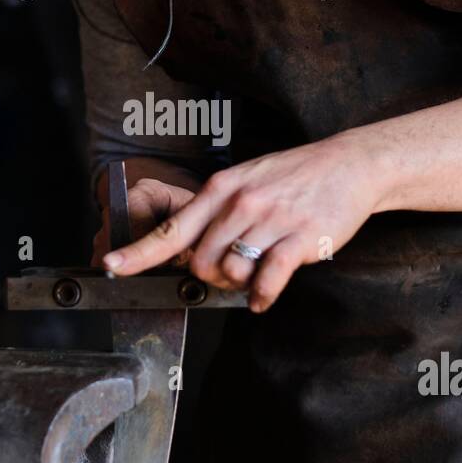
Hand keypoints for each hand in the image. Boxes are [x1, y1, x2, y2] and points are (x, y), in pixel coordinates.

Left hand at [101, 137, 384, 311]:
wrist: (349, 165)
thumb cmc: (295, 177)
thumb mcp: (248, 181)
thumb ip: (218, 212)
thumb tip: (191, 250)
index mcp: (222, 188)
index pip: (171, 228)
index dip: (138, 253)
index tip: (112, 267)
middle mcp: (240, 203)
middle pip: (199, 262)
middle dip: (209, 277)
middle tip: (231, 272)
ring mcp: (269, 221)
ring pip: (230, 272)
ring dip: (237, 284)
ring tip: (254, 273)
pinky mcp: (299, 240)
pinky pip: (267, 280)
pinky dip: (261, 297)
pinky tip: (264, 298)